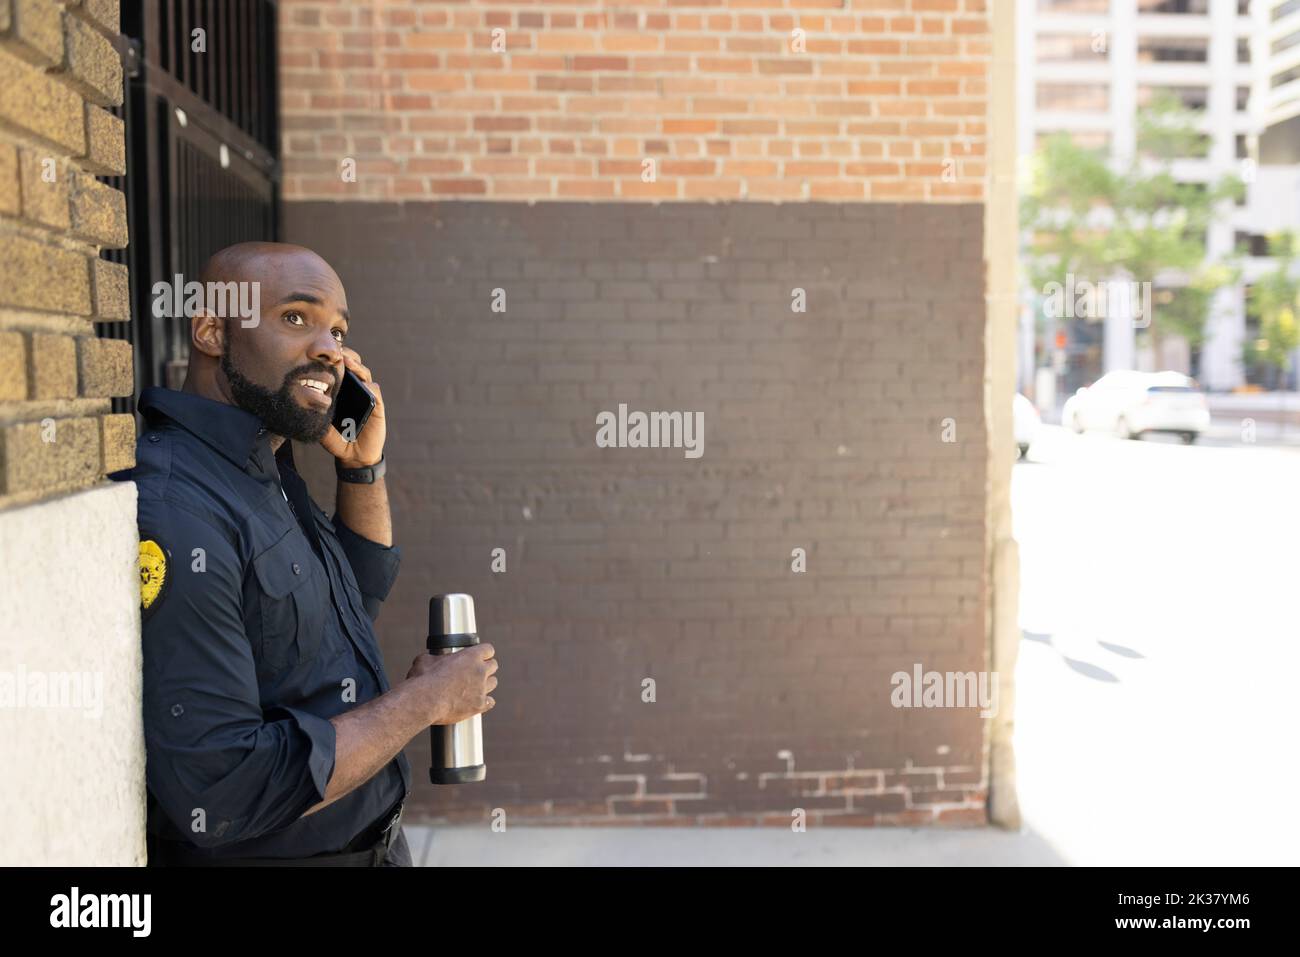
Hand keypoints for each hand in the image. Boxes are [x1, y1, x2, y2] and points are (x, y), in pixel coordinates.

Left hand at [320, 347, 386, 468]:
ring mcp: (368, 396)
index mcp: (341, 390)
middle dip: (346, 355)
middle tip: (336, 351)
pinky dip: (369, 386)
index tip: (322, 352)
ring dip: (357, 366)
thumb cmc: (336, 439)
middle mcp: (356, 389)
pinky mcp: (377, 406)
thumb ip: (315, 412)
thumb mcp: (321, 424)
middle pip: (353, 365)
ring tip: (347, 360)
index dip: (333, 359)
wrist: (353, 455)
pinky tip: (362, 384)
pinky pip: (375, 391)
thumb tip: (302, 400)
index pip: (339, 369)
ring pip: (365, 374)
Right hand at [406, 644, 497, 725]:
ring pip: (493, 683)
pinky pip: (490, 702)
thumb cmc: (424, 679)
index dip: (483, 653)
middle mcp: (480, 671)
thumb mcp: (426, 659)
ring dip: (486, 683)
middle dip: (486, 667)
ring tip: (475, 686)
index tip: (480, 656)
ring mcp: (481, 689)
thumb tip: (432, 660)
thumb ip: (436, 658)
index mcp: (471, 656)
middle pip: (493, 665)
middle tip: (476, 671)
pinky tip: (477, 701)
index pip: (488, 649)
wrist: (425, 701)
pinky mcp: (479, 705)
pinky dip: (485, 701)